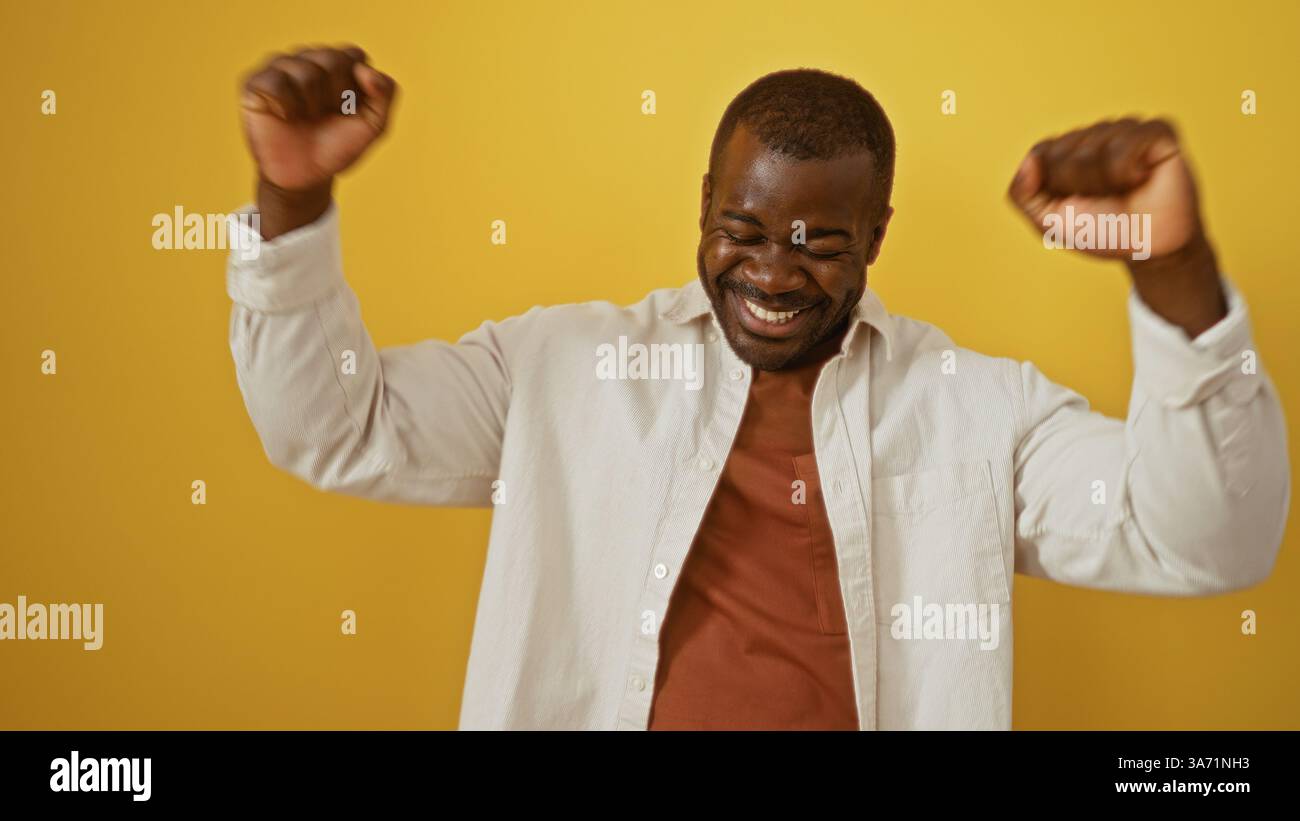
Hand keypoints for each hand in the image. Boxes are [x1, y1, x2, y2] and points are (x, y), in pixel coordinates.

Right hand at [238, 45, 397, 236]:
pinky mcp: (255, 82)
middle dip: (336, 96)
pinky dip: (287, 107)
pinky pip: (276, 82)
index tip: (348, 110)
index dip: (356, 89)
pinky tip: (284, 117)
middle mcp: (307, 58)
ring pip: (305, 71)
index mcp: (337, 63)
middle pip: (332, 59)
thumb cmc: (337, 145)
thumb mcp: (374, 124)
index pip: (354, 56)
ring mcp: (280, 67)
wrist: (306, 176)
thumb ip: (385, 93)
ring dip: (312, 105)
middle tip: (325, 115)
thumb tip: (365, 69)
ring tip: (305, 118)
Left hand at [1007, 118, 1224, 336]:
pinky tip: (1140, 178)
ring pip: (1092, 150)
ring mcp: (1124, 129)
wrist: (1146, 248)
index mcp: (1065, 149)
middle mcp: (1093, 134)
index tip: (1072, 203)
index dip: (1052, 187)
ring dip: (1102, 184)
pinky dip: (1125, 171)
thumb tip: (1029, 160)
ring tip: (1122, 192)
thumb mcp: (1047, 222)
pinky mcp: (1157, 131)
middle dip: (1077, 188)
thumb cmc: (1099, 231)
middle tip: (1102, 201)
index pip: (1040, 153)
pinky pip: (1127, 142)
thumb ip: (1022, 194)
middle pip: (1062, 153)